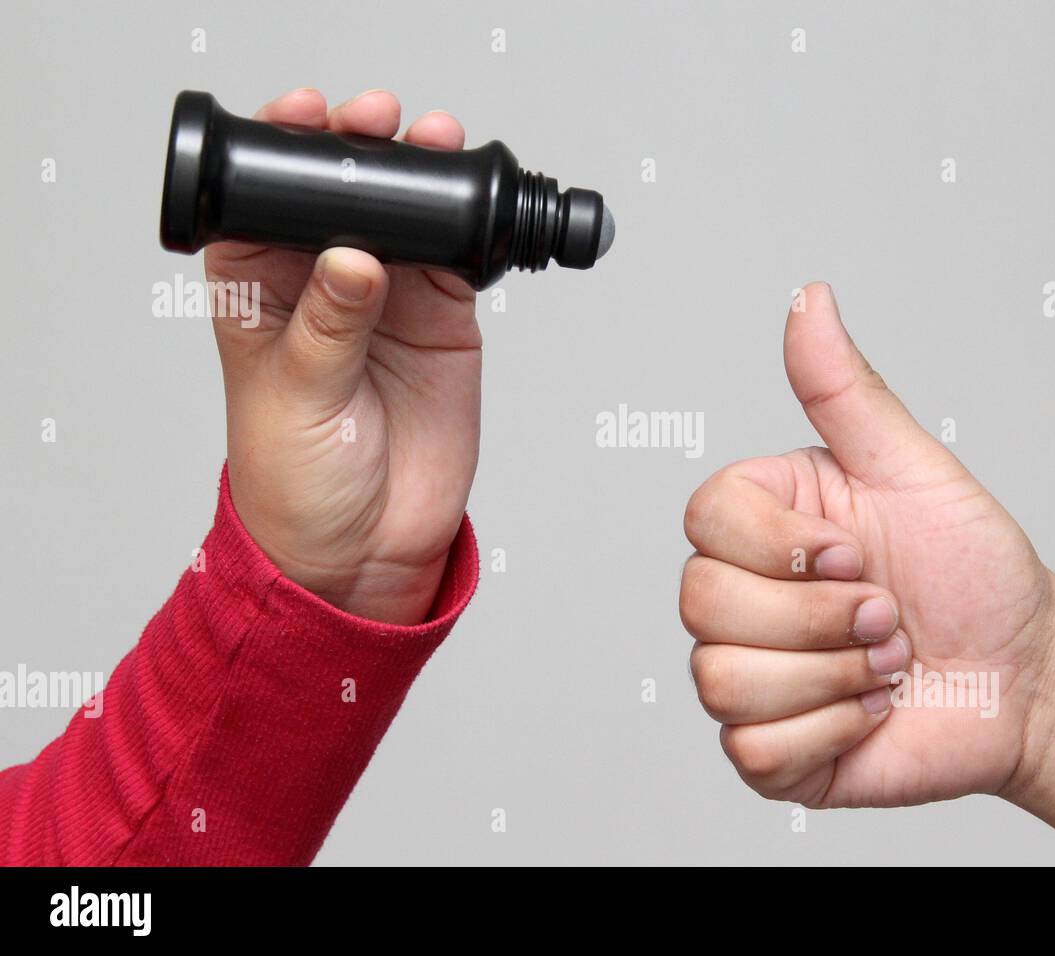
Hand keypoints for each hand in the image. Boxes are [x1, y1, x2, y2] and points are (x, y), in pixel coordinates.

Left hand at [206, 89, 480, 624]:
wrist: (367, 549)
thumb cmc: (296, 483)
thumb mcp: (298, 400)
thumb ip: (329, 326)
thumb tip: (354, 256)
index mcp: (261, 291)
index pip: (262, 200)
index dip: (280, 151)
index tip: (304, 117)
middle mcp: (324, 284)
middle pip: (341, 194)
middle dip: (359, 150)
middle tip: (380, 124)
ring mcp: (390, 299)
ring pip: (406, 214)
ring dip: (421, 174)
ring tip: (436, 140)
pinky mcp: (443, 322)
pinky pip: (460, 257)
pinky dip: (471, 224)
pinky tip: (475, 198)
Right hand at [680, 283, 1054, 807]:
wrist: (1027, 678)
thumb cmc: (978, 572)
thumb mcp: (915, 470)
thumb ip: (845, 391)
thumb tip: (809, 298)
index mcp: (765, 524)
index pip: (702, 519)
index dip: (782, 544)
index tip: (855, 551)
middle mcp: (744, 595)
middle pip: (703, 603)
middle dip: (821, 618)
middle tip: (886, 614)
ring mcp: (751, 674)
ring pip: (721, 680)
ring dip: (831, 677)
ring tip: (883, 664)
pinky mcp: (769, 749)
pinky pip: (752, 749)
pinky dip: (830, 733)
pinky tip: (868, 712)